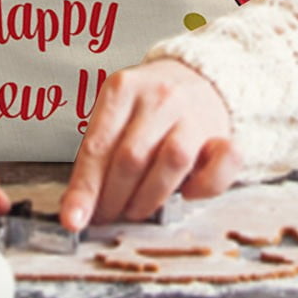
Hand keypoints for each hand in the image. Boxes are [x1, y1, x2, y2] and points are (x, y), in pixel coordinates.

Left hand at [60, 58, 239, 229]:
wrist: (195, 78)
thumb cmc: (148, 106)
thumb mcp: (114, 115)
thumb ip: (96, 154)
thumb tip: (75, 206)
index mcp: (122, 88)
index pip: (97, 146)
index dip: (85, 188)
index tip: (73, 219)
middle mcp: (158, 97)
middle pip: (132, 157)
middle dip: (114, 198)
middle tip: (105, 215)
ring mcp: (193, 113)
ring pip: (172, 161)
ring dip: (149, 198)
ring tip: (135, 209)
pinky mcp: (223, 131)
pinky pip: (221, 163)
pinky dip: (204, 187)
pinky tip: (187, 193)